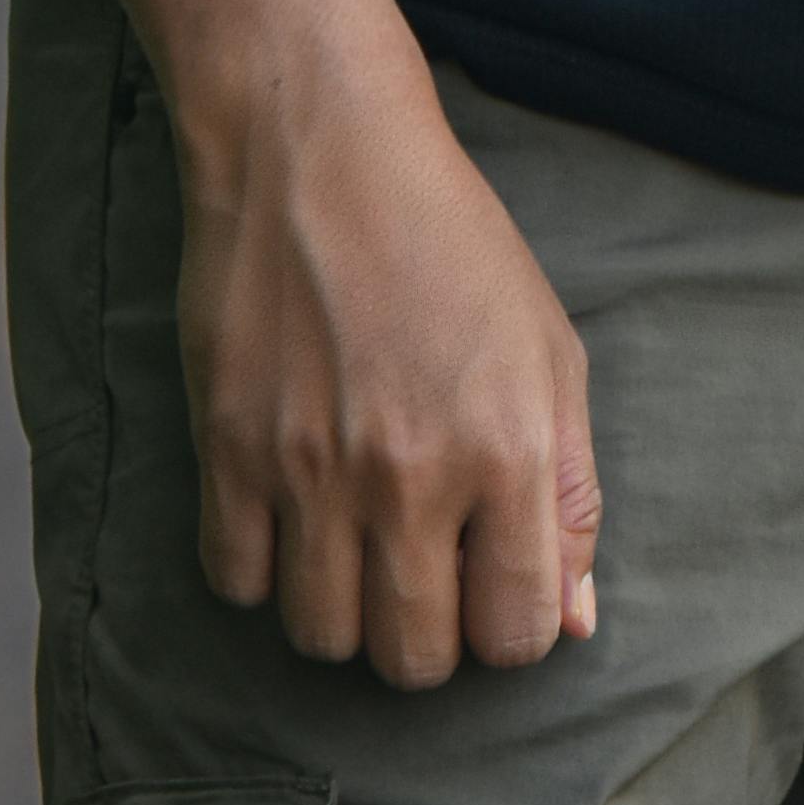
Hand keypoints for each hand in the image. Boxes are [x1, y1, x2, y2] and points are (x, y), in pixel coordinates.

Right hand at [176, 42, 603, 681]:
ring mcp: (312, 470)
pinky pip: (236, 584)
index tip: (489, 586)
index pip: (519, 635)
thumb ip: (570, 491)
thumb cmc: (448, 239)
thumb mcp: (547, 349)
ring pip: (323, 640)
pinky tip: (285, 514)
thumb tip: (574, 619)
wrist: (318, 144)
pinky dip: (261, 569)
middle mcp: (412, 477)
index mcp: (508, 451)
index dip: (509, 627)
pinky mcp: (230, 449)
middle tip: (419, 569)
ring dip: (342, 612)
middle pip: (415, 660)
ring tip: (351, 544)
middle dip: (426, 636)